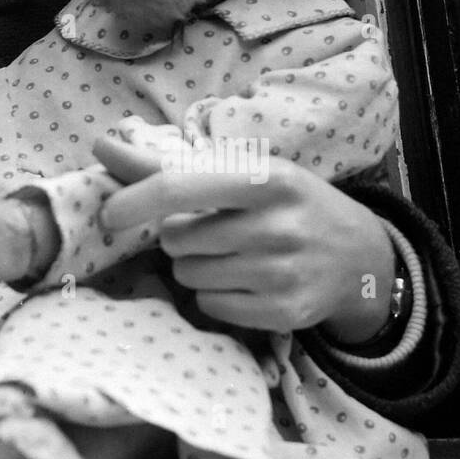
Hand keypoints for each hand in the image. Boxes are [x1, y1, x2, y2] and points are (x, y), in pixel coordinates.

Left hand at [93, 135, 396, 339]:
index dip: (134, 201)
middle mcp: (278, 225)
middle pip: (176, 239)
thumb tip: (100, 145)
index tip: (106, 215)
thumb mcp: (240, 172)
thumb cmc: (283, 203)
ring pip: (189, 276)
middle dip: (177, 236)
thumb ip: (164, 164)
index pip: (180, 188)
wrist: (359, 256)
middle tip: (208, 229)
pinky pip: (210, 307)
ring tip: (228, 253)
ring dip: (192, 266)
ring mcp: (284, 272)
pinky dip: (213, 296)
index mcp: (265, 178)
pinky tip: (242, 281)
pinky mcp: (286, 312)